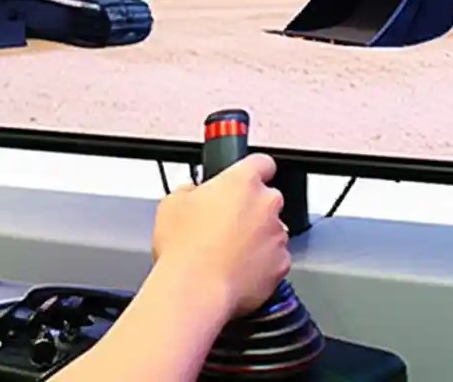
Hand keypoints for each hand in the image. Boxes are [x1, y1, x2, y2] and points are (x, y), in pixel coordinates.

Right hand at [151, 154, 288, 317]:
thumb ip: (190, 191)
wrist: (196, 289)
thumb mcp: (171, 204)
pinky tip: (234, 269)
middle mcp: (266, 205)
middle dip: (249, 209)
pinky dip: (259, 263)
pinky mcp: (281, 265)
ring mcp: (277, 236)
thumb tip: (193, 195)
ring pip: (270, 230)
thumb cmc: (184, 247)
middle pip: (265, 199)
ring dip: (254, 237)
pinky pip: (273, 259)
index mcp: (242, 182)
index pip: (261, 162)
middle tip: (221, 223)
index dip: (252, 170)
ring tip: (224, 251)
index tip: (243, 178)